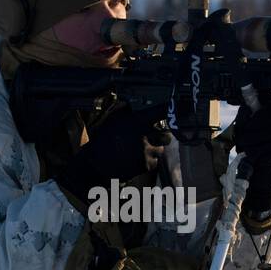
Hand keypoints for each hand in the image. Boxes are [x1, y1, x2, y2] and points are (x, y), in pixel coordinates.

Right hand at [55, 103, 171, 206]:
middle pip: (166, 134)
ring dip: (155, 148)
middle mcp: (145, 136)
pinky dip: (149, 160)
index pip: (161, 111)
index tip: (174, 108)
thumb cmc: (103, 139)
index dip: (170, 109)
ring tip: (141, 149)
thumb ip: (125, 109)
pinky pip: (155, 161)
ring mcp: (147, 152)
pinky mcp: (146, 165)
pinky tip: (137, 158)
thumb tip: (135, 104)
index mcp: (137, 122)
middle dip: (161, 136)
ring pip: (161, 149)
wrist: (96, 163)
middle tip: (153, 137)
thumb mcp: (112, 119)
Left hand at [233, 105, 270, 222]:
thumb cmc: (252, 156)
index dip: (257, 118)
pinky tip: (259, 161)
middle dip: (256, 133)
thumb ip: (244, 121)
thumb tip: (245, 107)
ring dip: (261, 146)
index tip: (244, 128)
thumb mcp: (245, 136)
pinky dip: (268, 157)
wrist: (259, 181)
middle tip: (242, 143)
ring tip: (248, 153)